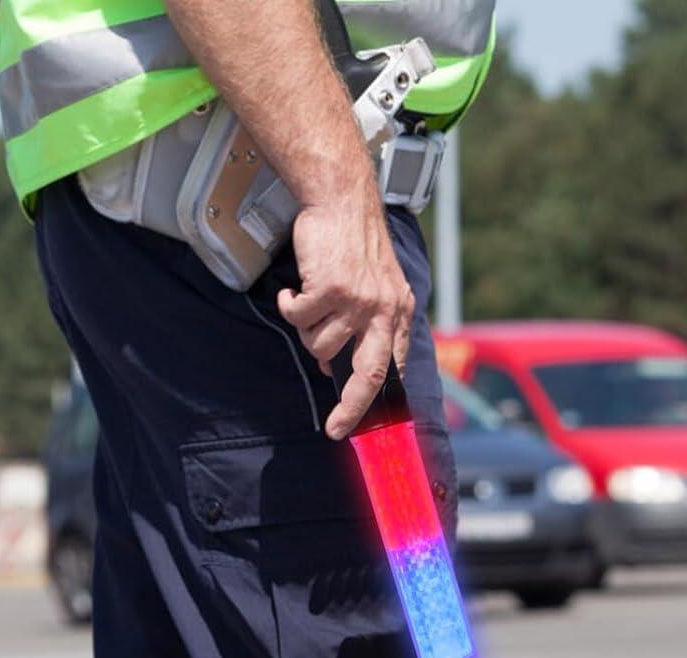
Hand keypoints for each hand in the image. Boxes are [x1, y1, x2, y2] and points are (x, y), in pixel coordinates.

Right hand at [276, 188, 414, 439]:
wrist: (343, 200)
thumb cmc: (353, 242)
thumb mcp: (376, 285)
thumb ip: (366, 325)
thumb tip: (332, 365)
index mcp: (397, 313)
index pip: (392, 367)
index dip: (376, 399)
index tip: (361, 423)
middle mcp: (382, 310)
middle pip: (369, 374)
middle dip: (351, 407)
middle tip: (335, 427)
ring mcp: (358, 300)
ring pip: (320, 344)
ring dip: (305, 329)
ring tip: (307, 304)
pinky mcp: (331, 288)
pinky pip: (299, 317)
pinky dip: (289, 306)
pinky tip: (293, 290)